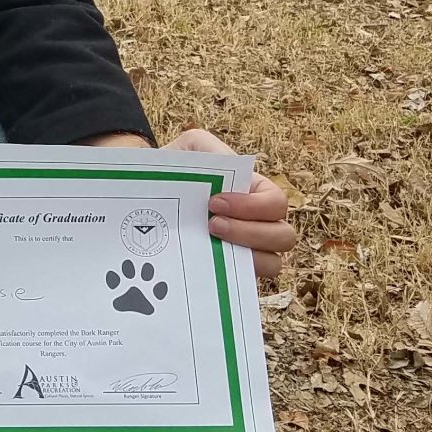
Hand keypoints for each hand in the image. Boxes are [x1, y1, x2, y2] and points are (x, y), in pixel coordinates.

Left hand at [85, 126, 295, 281]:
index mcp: (255, 193)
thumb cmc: (177, 169)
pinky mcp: (227, 272)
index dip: (253, 206)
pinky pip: (242, 284)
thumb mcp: (193, 147)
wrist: (147, 193)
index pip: (276, 203)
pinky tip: (201, 267)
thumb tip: (228, 169)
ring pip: (271, 264)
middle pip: (284, 236)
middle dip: (251, 231)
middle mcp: (258, 224)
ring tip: (208, 243)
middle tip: (211, 224)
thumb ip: (212, 149)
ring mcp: (245, 250)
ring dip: (244, 256)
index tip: (215, 202)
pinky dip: (229, 279)